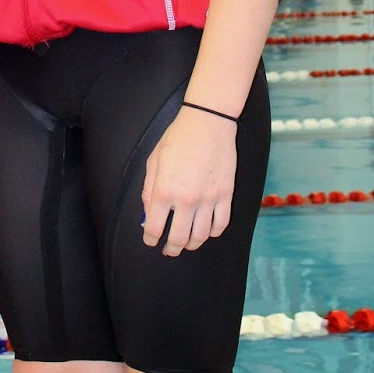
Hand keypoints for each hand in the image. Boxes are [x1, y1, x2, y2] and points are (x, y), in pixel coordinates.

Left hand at [142, 106, 236, 256]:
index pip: (154, 226)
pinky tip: (207, 231)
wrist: (207, 122)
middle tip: (169, 250)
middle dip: (171, 248)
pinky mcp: (226, 195)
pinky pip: (221, 224)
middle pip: (178, 238)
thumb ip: (148, 189)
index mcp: (164, 190)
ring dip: (192, 244)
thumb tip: (147, 214)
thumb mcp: (154, 161)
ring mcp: (208, 199)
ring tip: (186, 243)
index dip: (150, 238)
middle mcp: (186, 199)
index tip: (150, 240)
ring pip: (201, 236)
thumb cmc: (177, 138)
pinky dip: (213, 233)